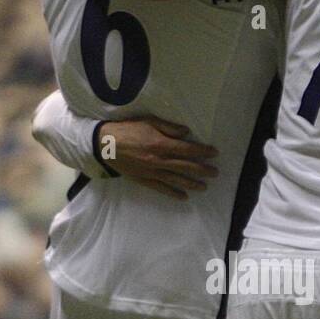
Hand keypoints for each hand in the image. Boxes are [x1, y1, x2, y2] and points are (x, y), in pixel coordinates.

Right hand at [98, 117, 218, 198]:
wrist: (105, 144)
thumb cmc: (127, 129)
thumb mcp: (148, 122)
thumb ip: (169, 128)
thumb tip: (187, 133)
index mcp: (161, 144)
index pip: (187, 150)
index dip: (203, 152)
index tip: (214, 153)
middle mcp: (159, 160)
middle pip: (186, 167)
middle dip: (203, 170)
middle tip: (215, 173)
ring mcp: (152, 172)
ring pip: (176, 180)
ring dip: (192, 184)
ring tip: (204, 187)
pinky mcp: (144, 180)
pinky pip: (161, 189)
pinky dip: (173, 193)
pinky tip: (184, 197)